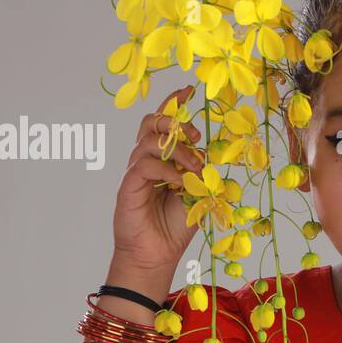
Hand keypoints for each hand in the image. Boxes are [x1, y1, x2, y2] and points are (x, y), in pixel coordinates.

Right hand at [111, 84, 205, 273]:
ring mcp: (136, 171)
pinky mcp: (128, 185)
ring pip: (149, 140)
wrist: (157, 253)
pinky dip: (167, 170)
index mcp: (163, 158)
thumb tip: (213, 155)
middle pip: (152, 122)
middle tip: (195, 136)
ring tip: (194, 167)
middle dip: (175, 120)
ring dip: (177, 149)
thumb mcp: (197, 194)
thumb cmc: (175, 226)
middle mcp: (146, 160)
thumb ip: (202, 173)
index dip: (175, 103)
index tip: (190, 89)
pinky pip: (144, 164)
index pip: (165, 124)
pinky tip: (180, 183)